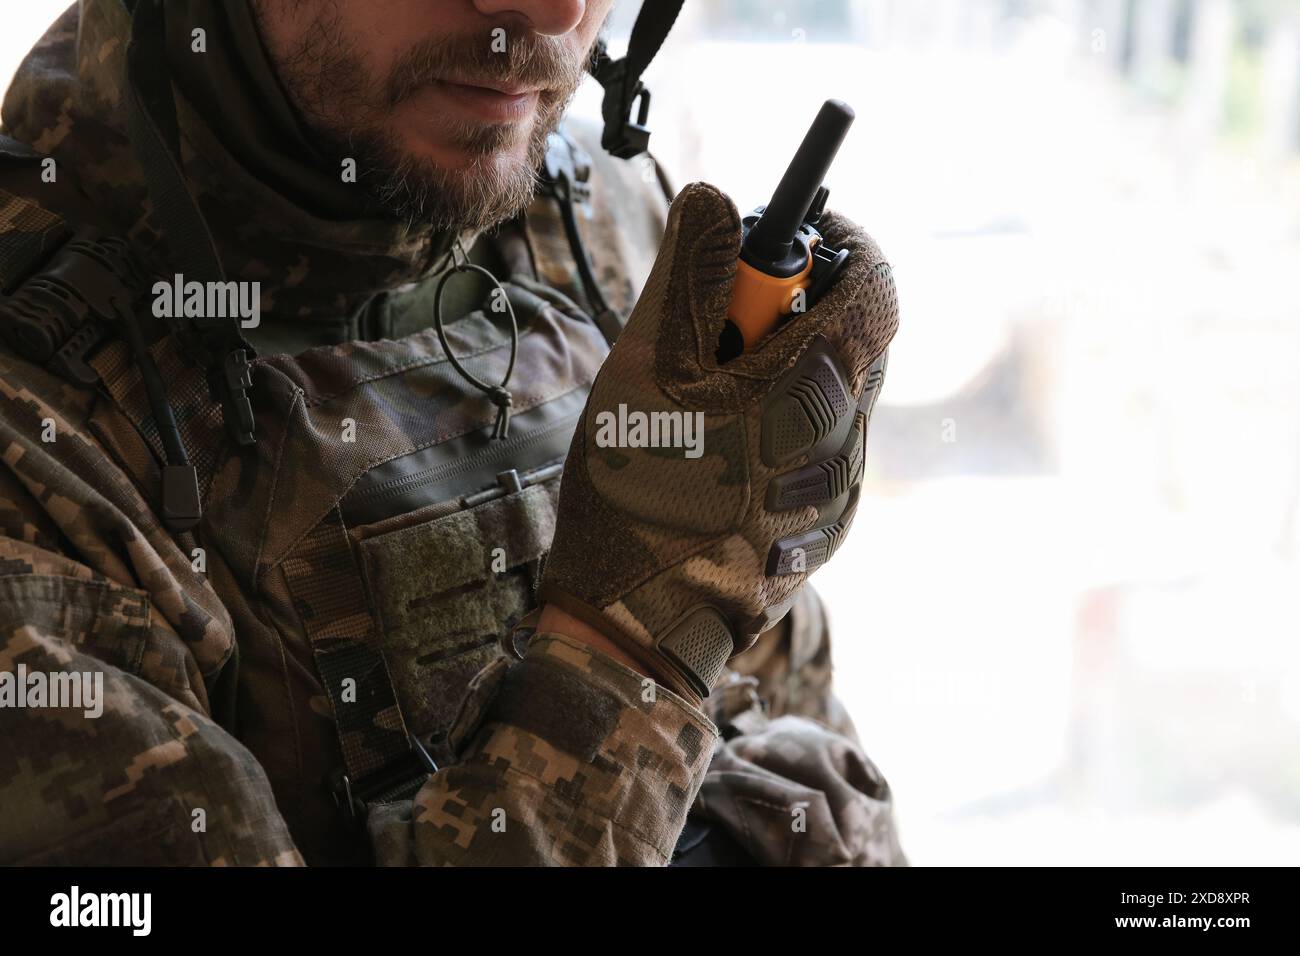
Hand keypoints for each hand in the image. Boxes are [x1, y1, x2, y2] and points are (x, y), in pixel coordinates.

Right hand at [539, 182, 898, 701]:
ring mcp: (839, 496)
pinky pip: (821, 454)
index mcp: (812, 390)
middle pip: (854, 340)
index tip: (793, 233)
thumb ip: (688, 275)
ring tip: (709, 401)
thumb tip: (715, 201)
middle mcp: (845, 443)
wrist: (639, 626)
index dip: (842, 243)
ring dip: (787, 373)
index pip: (875, 285)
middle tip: (725, 321)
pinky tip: (722, 456)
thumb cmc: (636, 493)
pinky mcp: (824, 534)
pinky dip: (784, 429)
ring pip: (834, 399)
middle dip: (798, 310)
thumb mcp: (645, 368)